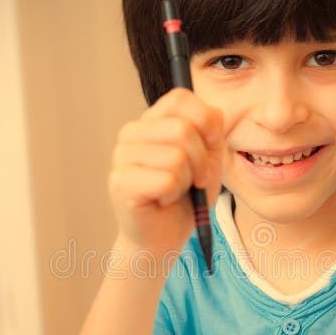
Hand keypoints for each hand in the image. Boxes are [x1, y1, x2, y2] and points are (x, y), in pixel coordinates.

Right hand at [109, 88, 223, 257]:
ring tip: (177, 190)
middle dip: (202, 160)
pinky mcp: (120, 182)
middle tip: (197, 179)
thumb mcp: (209, 160)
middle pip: (182, 129)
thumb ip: (213, 133)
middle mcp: (132, 133)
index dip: (205, 120)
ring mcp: (121, 156)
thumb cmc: (186, 197)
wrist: (164, 236)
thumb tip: (215, 113)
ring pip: (176, 157)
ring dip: (187, 180)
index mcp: (152, 120)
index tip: (212, 144)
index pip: (180, 98)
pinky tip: (162, 200)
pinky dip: (173, 195)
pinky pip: (166, 180)